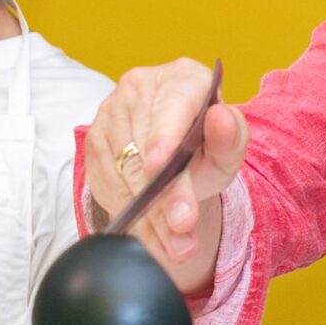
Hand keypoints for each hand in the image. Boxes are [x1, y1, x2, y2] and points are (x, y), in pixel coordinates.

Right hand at [81, 59, 248, 284]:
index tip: (157, 167)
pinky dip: (134, 219)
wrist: (182, 152)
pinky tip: (155, 241)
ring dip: (150, 215)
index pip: (170, 106)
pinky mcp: (94, 145)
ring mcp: (110, 115)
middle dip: (164, 194)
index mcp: (181, 78)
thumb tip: (222, 118)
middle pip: (144, 147)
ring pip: (124, 172)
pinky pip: (108, 186)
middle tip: (183, 225)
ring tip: (177, 245)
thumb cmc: (207, 144)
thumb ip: (231, 137)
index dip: (162, 137)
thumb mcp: (229, 146)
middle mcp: (139, 89)